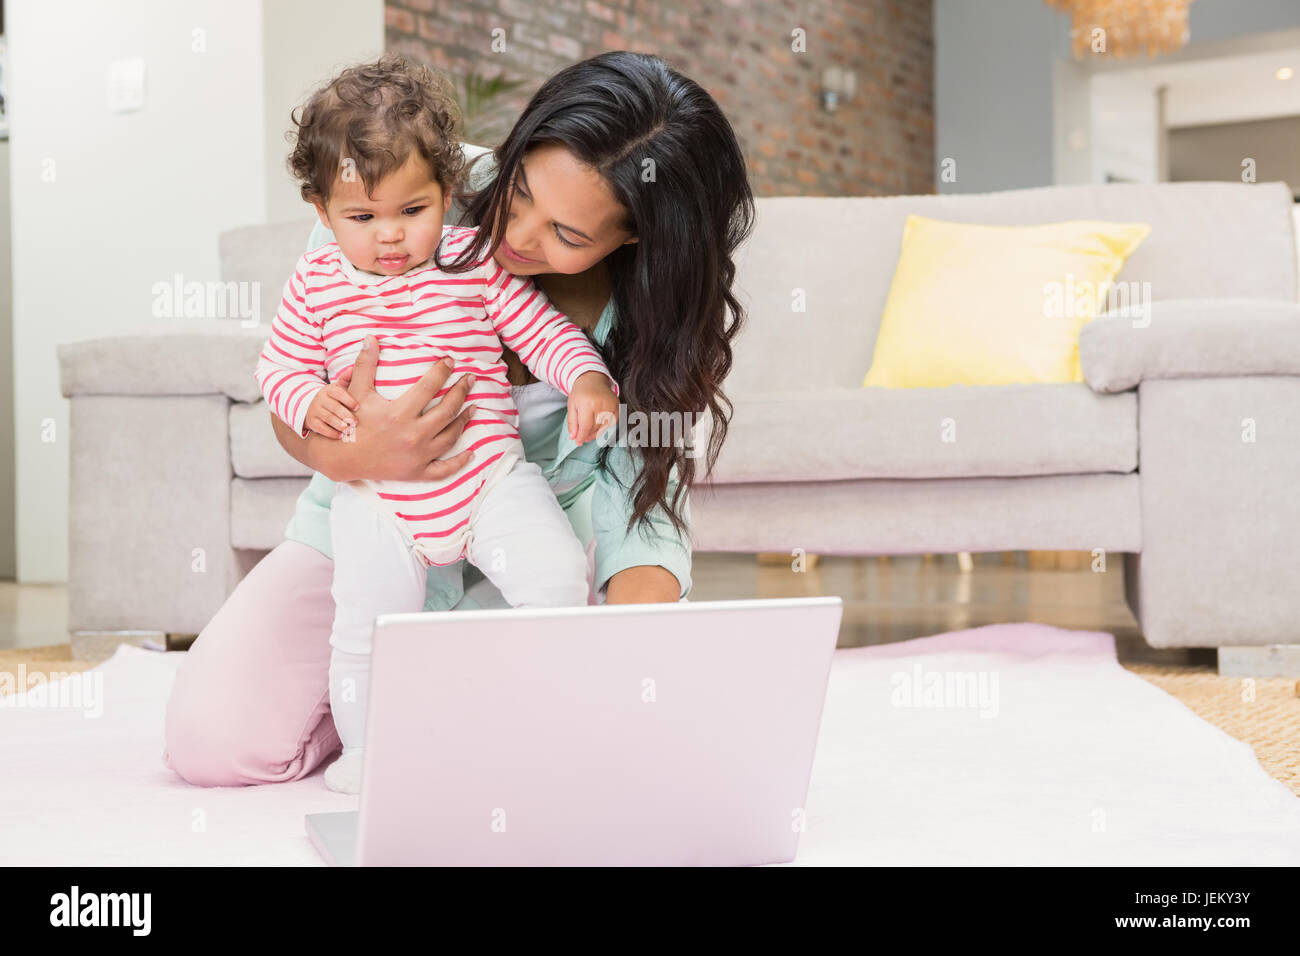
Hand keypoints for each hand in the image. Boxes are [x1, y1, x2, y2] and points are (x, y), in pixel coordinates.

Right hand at [303, 384, 358, 439]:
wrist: (312, 407)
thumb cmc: (333, 399)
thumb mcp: (338, 388)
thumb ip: (346, 380)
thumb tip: (352, 369)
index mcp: (329, 390)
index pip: (338, 393)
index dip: (348, 400)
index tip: (357, 407)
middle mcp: (320, 399)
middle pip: (334, 407)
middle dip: (345, 415)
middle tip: (355, 422)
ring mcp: (315, 410)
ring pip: (328, 418)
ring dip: (339, 425)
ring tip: (349, 430)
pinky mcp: (312, 422)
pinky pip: (321, 428)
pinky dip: (331, 433)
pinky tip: (339, 435)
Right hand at [314, 335, 478, 480]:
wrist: (341, 458)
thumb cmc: (351, 422)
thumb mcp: (357, 391)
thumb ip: (366, 364)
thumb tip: (370, 338)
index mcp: (399, 413)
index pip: (429, 386)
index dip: (442, 371)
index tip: (450, 361)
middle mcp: (412, 435)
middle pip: (447, 410)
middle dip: (462, 391)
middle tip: (470, 379)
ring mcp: (417, 456)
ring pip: (450, 436)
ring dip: (464, 420)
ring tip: (473, 407)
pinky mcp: (417, 472)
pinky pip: (445, 469)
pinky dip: (459, 462)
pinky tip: (471, 453)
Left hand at [567, 371, 619, 443]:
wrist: (593, 379)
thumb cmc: (581, 393)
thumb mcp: (571, 406)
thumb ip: (572, 423)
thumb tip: (574, 437)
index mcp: (587, 403)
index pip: (585, 426)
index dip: (582, 436)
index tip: (579, 442)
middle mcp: (600, 404)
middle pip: (595, 428)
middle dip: (588, 435)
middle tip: (583, 437)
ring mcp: (611, 405)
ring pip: (604, 427)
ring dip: (597, 432)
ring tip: (590, 432)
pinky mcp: (617, 405)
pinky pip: (613, 422)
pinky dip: (606, 426)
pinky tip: (599, 424)